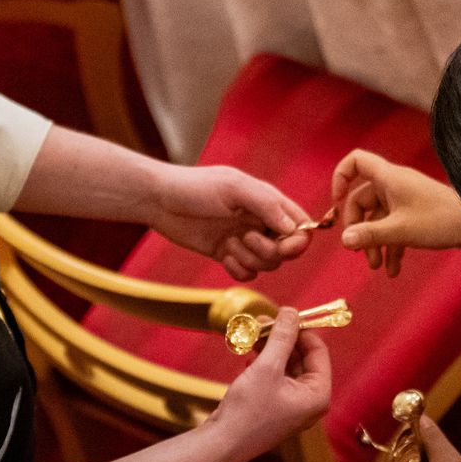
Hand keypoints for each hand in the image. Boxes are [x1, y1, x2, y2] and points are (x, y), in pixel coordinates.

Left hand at [151, 164, 313, 280]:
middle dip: (268, 251)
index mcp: (268, 202)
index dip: (298, 241)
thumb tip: (293, 229)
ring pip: (267, 265)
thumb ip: (266, 206)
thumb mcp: (234, 188)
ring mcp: (245, 240)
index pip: (301, 226)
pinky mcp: (227, 254)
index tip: (283, 245)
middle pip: (287, 251)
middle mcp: (260, 222)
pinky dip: (238, 270)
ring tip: (228, 243)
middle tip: (245, 237)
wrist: (160, 201)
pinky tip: (222, 256)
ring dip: (249, 259)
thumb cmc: (196, 187)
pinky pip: (247, 274)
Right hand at [207, 309, 331, 459]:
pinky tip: (248, 357)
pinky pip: (275, 377)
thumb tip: (291, 311)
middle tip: (262, 320)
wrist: (220, 445)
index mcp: (318, 394)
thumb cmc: (248, 410)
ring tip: (251, 334)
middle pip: (302, 357)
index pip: (318, 351)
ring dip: (270, 348)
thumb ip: (282, 337)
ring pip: (286, 366)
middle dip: (282, 338)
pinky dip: (263, 364)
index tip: (282, 314)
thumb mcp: (267, 367)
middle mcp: (309, 401)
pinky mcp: (274, 407)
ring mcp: (292, 406)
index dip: (301, 329)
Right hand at [331, 150, 460, 276]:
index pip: (356, 161)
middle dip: (358, 228)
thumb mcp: (401, 230)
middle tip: (359, 251)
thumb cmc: (440, 220)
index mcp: (389, 178)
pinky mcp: (415, 215)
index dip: (341, 176)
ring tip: (376, 267)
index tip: (336, 201)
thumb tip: (344, 240)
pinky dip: (391, 247)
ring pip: (378, 218)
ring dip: (374, 243)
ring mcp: (405, 200)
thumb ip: (370, 235)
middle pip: (361, 200)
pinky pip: (394, 228)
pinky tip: (393, 270)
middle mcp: (394, 185)